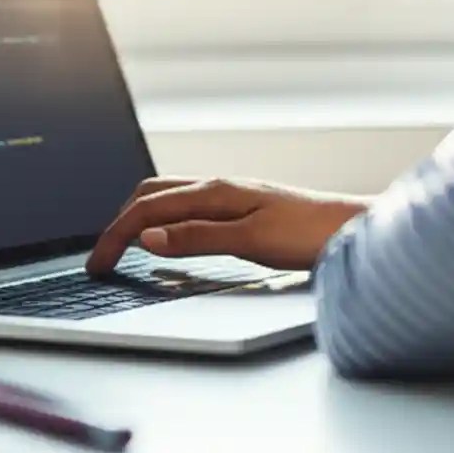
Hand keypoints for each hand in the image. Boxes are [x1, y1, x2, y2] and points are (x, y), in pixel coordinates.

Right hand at [86, 177, 368, 274]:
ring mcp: (231, 195)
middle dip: (118, 223)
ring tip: (124, 246)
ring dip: (139, 218)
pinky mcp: (243, 207)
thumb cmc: (312, 234)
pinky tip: (169, 240)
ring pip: (168, 198)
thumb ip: (197, 238)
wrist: (356, 228)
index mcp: (214, 192)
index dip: (115, 236)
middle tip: (103, 258)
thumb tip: (148, 238)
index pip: (147, 210)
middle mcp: (218, 187)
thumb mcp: (250, 241)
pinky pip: (187, 208)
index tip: (97, 265)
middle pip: (150, 195)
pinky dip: (163, 221)